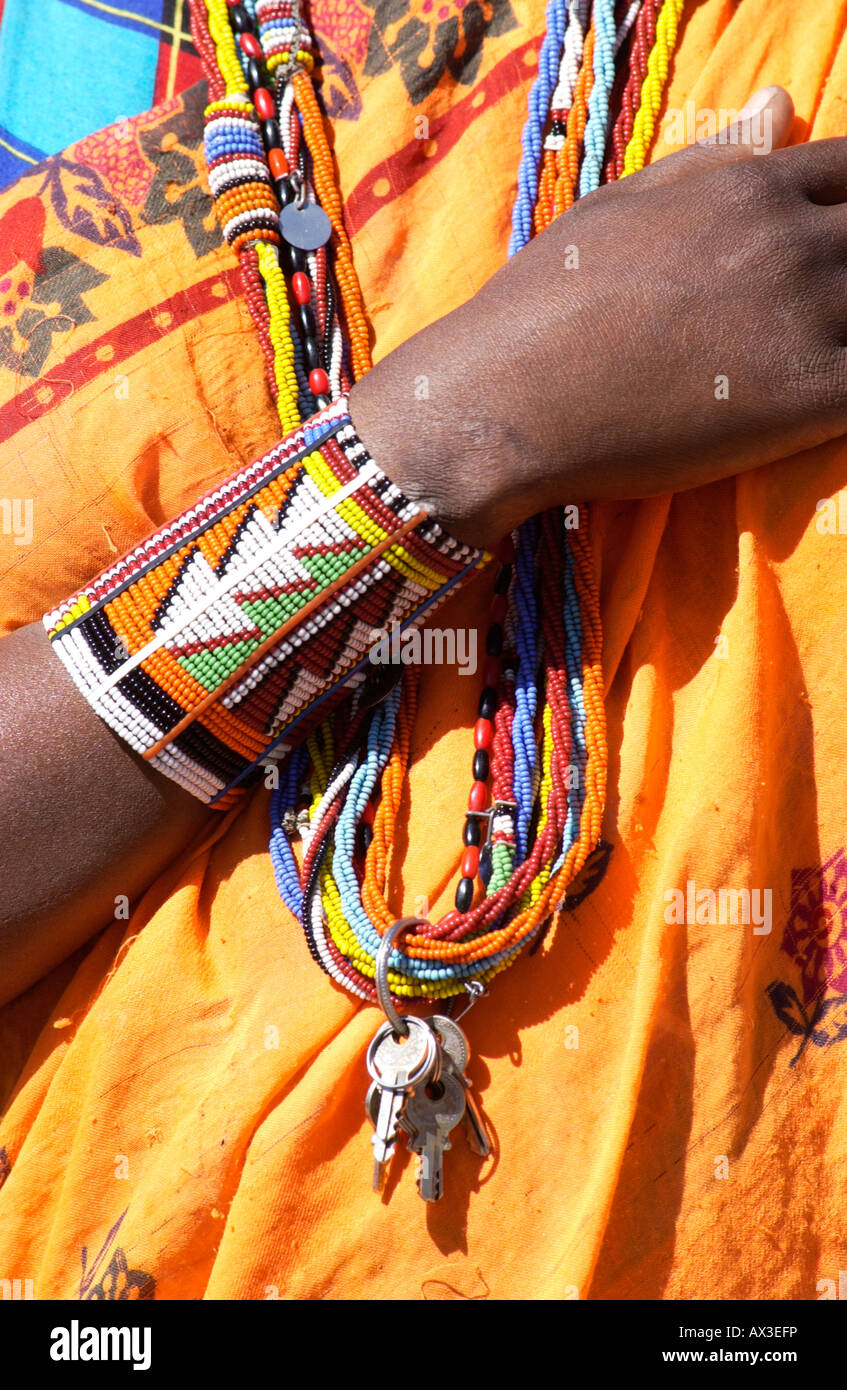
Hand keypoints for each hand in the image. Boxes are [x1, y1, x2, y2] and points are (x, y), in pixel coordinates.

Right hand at [349, 87, 846, 546]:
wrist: (509, 400)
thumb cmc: (543, 304)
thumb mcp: (618, 208)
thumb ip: (711, 161)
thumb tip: (781, 101)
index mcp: (751, 188)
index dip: (845, 215)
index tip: (818, 254)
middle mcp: (792, 240)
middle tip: (802, 321)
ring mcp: (808, 316)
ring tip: (804, 360)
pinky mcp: (812, 397)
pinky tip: (815, 407)